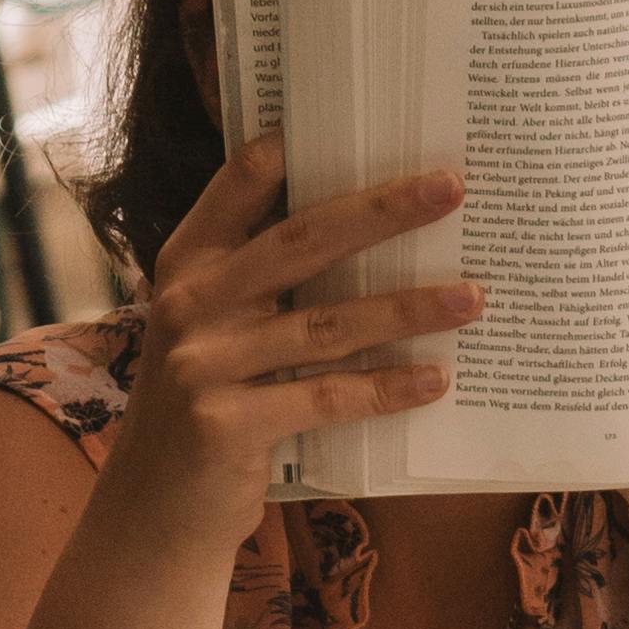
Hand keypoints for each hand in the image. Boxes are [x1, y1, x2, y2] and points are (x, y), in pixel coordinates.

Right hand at [112, 135, 475, 543]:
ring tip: (474, 296)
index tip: (360, 116)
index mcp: (188, 264)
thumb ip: (265, 282)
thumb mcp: (217, 332)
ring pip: (326, 323)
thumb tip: (370, 229)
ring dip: (408, 307)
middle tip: (450, 186)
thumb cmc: (207, 408)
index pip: (240, 186)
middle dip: (382, 210)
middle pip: (301, 241)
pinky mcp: (227, 425)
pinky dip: (386, 389)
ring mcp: (203, 364)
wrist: (155, 513)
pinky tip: (437, 379)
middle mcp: (190, 304)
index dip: (292, 148)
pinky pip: (325, 397)